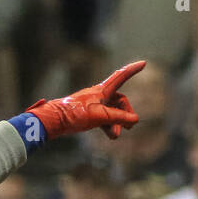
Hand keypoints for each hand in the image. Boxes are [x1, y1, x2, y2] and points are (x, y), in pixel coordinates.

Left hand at [26, 61, 143, 139]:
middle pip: (119, 101)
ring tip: (116, 135)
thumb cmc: (76, 114)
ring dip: (117, 124)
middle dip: (125, 114)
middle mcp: (99, 95)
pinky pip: (103, 119)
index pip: (120, 76)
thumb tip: (135, 120)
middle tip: (130, 126)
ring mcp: (93, 105)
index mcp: (102, 90)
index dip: (132, 70)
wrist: (54, 121)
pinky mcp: (87, 115)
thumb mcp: (100, 116)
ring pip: (112, 112)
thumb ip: (119, 118)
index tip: (143, 63)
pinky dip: (108, 127)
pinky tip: (111, 135)